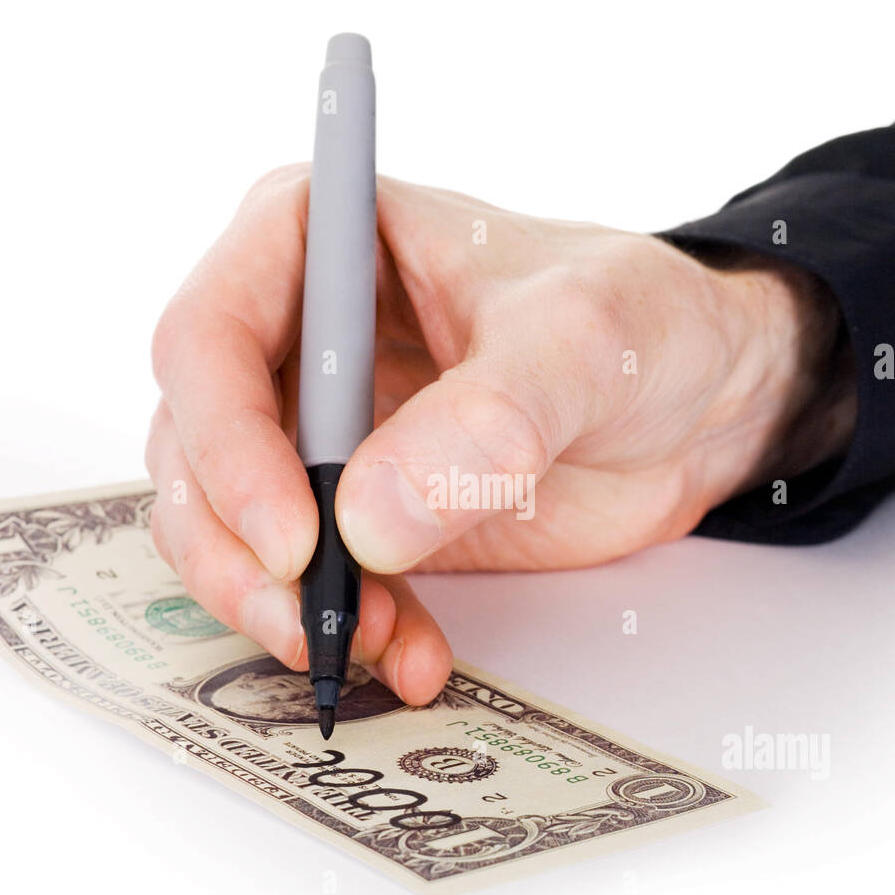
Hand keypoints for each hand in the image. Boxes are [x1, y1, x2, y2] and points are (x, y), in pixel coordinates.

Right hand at [146, 167, 854, 703]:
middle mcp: (295, 335)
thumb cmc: (641, 324)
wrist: (698, 401)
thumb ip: (486, 419)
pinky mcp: (357, 506)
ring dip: (283, 602)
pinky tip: (410, 654)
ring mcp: (320, 427)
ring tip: (370, 643)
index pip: (208, 337)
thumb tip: (367, 517)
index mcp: (318, 240)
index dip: (228, 444)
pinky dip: (347, 624)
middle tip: (310, 622)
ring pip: (230, 526)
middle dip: (239, 549)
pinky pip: (311, 578)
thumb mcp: (582, 343)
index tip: (294, 537)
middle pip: (195, 448)